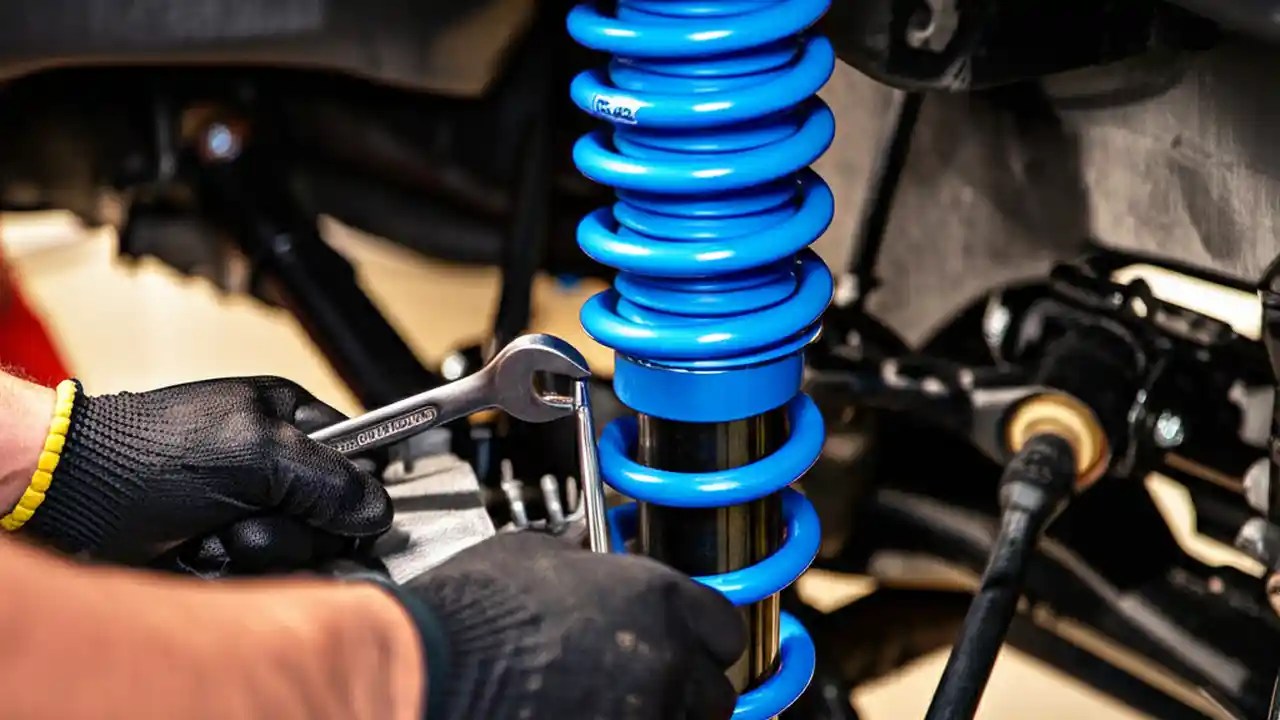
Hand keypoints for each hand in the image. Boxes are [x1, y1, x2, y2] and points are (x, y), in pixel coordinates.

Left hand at [22, 377, 391, 562]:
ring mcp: (248, 507)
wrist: (73, 495)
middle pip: (331, 517)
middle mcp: (274, 463)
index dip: (355, 489)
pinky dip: (226, 569)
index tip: (346, 511)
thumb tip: (378, 510)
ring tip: (213, 533)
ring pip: (295, 552)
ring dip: (255, 551)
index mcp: (289, 419)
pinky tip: (196, 550)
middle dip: (292, 528)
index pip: (358, 456)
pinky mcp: (223, 546)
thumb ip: (331, 480)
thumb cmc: (150, 453)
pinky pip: (257, 575)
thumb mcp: (257, 453)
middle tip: (251, 514)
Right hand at [389, 533, 745, 719]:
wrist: (424, 670)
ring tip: (611, 708)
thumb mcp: (533, 558)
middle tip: (643, 685)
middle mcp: (664, 661)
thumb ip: (586, 567)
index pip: (724, 627)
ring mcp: (644, 717)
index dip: (702, 637)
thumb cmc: (469, 613)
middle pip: (715, 692)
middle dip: (686, 689)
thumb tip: (589, 565)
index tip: (684, 643)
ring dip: (659, 717)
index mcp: (656, 598)